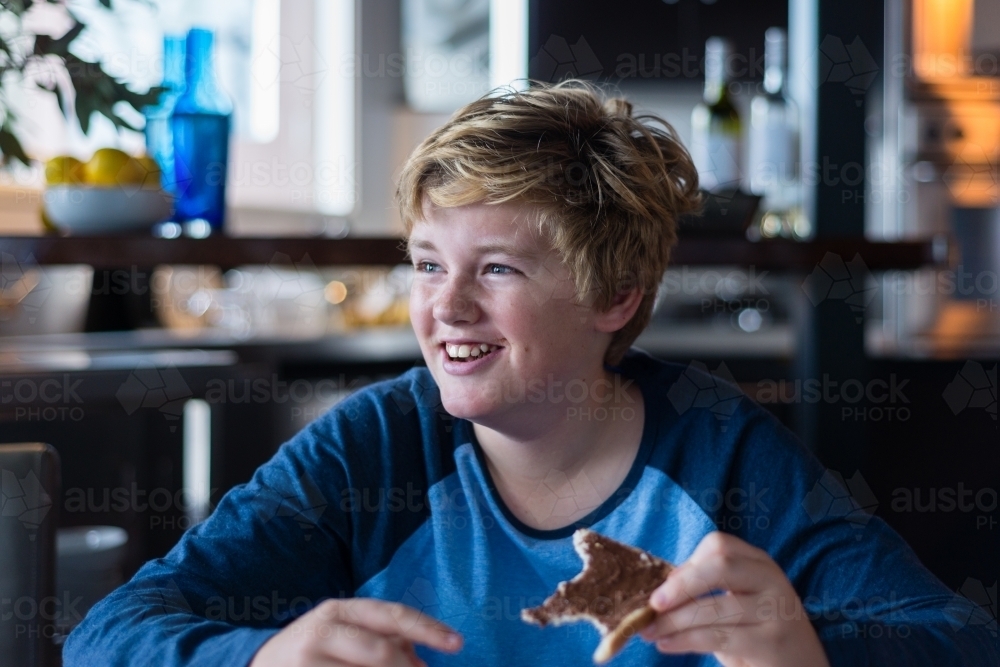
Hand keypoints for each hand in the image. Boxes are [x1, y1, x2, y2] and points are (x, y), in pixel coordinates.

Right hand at [250, 598, 462, 666]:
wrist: (257, 665)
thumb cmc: (314, 650)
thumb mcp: (346, 634)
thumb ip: (387, 642)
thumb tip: (424, 663)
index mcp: (339, 610)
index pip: (392, 615)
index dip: (428, 628)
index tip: (458, 643)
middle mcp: (322, 630)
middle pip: (382, 653)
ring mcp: (307, 662)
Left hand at [639, 532, 829, 666]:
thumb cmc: (759, 635)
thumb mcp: (739, 604)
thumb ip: (708, 591)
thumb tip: (659, 590)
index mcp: (760, 564)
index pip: (718, 545)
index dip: (687, 563)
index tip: (666, 587)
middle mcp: (771, 580)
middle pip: (720, 565)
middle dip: (680, 585)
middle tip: (653, 604)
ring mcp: (775, 610)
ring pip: (714, 607)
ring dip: (674, 621)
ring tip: (649, 632)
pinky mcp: (771, 642)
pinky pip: (718, 636)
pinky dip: (685, 640)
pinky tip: (666, 645)